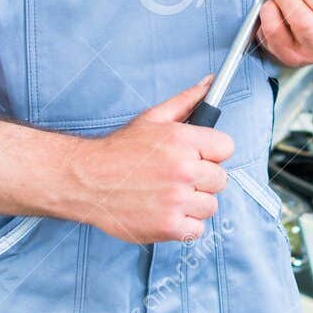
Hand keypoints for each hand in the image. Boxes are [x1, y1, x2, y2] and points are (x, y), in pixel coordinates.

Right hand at [72, 76, 233, 244]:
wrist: (85, 180)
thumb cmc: (119, 151)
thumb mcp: (153, 118)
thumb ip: (186, 101)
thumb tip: (210, 83)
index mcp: (182, 140)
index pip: (226, 147)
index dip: (212, 153)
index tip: (199, 157)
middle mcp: (183, 169)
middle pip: (220, 179)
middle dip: (202, 179)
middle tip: (178, 178)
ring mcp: (177, 200)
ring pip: (210, 206)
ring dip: (193, 204)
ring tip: (169, 195)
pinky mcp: (169, 226)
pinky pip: (197, 230)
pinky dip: (184, 226)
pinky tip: (165, 212)